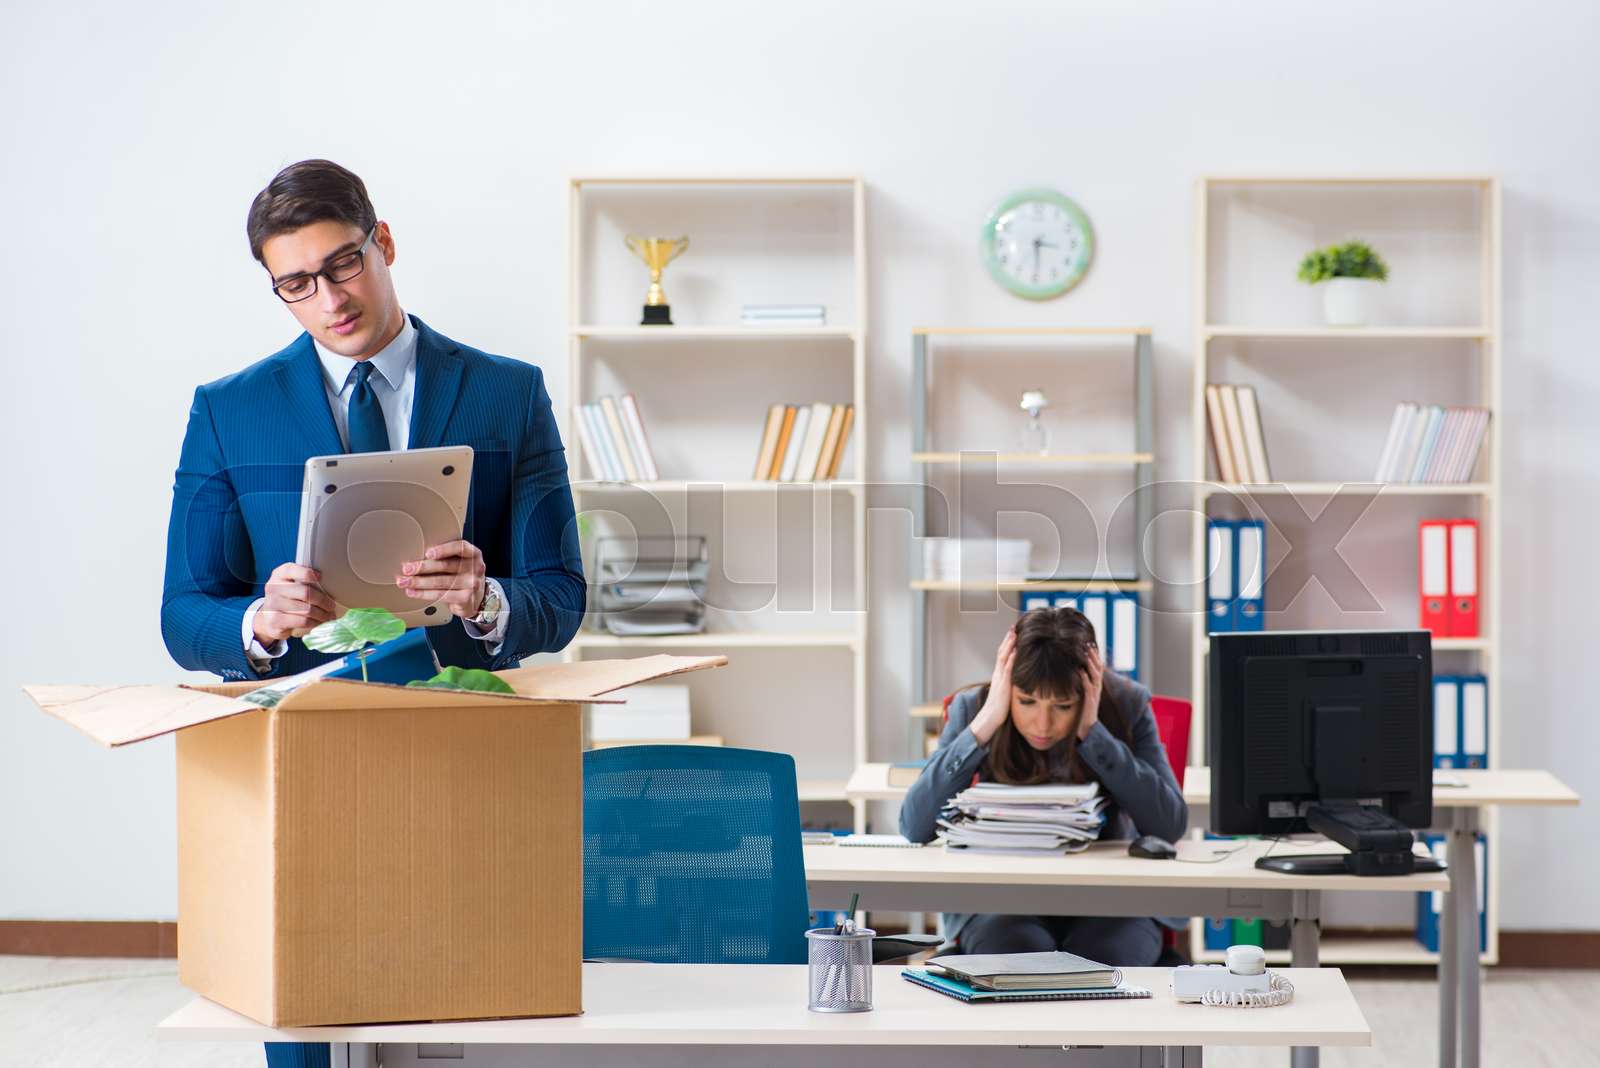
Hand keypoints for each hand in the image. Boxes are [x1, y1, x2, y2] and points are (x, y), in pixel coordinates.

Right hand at [254, 563, 336, 643]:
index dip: (308, 573)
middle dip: (323, 600)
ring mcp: (272, 605)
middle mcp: (273, 588)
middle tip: (331, 605)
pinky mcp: (275, 621)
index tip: (321, 578)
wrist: (270, 619)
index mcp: (279, 575)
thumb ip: (305, 581)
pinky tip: (319, 622)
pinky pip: (302, 621)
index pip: (291, 569)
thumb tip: (330, 585)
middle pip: (305, 592)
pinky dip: (315, 623)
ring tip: (329, 616)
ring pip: (306, 609)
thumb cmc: (288, 599)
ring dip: (322, 614)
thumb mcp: (292, 586)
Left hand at [397, 539, 486, 619]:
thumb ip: (447, 557)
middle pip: (446, 566)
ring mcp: (472, 584)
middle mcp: (475, 568)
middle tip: (407, 568)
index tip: (427, 553)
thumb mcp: (461, 562)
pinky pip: (441, 595)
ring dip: (418, 582)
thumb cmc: (463, 576)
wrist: (477, 598)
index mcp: (473, 554)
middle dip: (423, 567)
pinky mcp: (465, 598)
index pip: (460, 547)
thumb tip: (416, 557)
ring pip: (440, 582)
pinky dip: (423, 594)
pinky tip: (413, 592)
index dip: (443, 549)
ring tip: (404, 581)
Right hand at [969, 629, 1016, 745]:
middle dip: (1008, 639)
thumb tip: (1017, 679)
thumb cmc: (998, 709)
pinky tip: (1016, 650)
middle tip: (1014, 627)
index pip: (1002, 655)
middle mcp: (997, 674)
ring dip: (1009, 644)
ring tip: (1014, 633)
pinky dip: (1011, 658)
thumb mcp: (1004, 692)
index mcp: (998, 675)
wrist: (989, 719)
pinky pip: (1007, 669)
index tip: (1013, 633)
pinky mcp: (1003, 685)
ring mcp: (999, 678)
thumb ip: (1009, 684)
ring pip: (1003, 657)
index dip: (1007, 644)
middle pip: (1001, 652)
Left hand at [1076, 644, 1104, 740]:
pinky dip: (1085, 679)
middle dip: (1093, 656)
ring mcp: (1094, 695)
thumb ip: (1081, 685)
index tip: (1090, 644)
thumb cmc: (1083, 713)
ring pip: (1095, 676)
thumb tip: (1073, 672)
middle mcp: (1097, 689)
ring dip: (1090, 664)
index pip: (1097, 668)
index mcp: (1095, 686)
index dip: (1094, 656)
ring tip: (1086, 653)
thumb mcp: (1083, 695)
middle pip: (1098, 669)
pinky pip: (1088, 689)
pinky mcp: (1090, 702)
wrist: (1088, 730)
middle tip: (1088, 643)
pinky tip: (1080, 671)